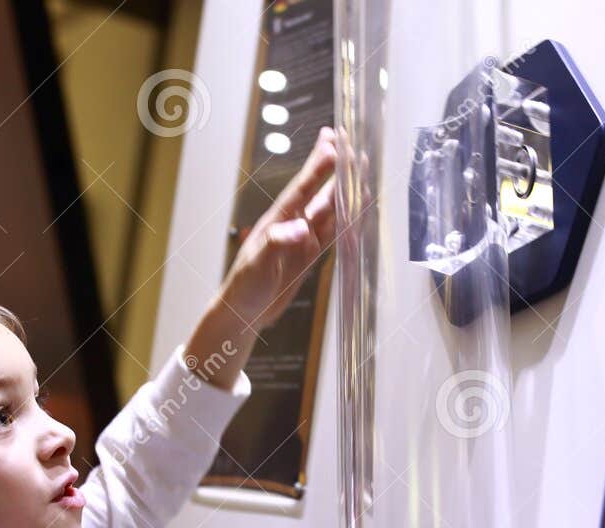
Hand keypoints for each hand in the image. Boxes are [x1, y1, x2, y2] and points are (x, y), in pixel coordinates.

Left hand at [218, 126, 338, 331]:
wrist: (243, 312)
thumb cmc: (243, 287)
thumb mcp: (257, 265)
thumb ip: (278, 244)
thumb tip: (303, 228)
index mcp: (278, 221)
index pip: (302, 188)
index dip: (318, 167)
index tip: (333, 144)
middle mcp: (293, 224)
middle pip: (319, 190)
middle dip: (334, 166)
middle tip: (348, 138)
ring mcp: (303, 239)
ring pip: (330, 209)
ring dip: (345, 189)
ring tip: (360, 166)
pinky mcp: (310, 255)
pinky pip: (334, 232)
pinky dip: (347, 219)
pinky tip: (358, 207)